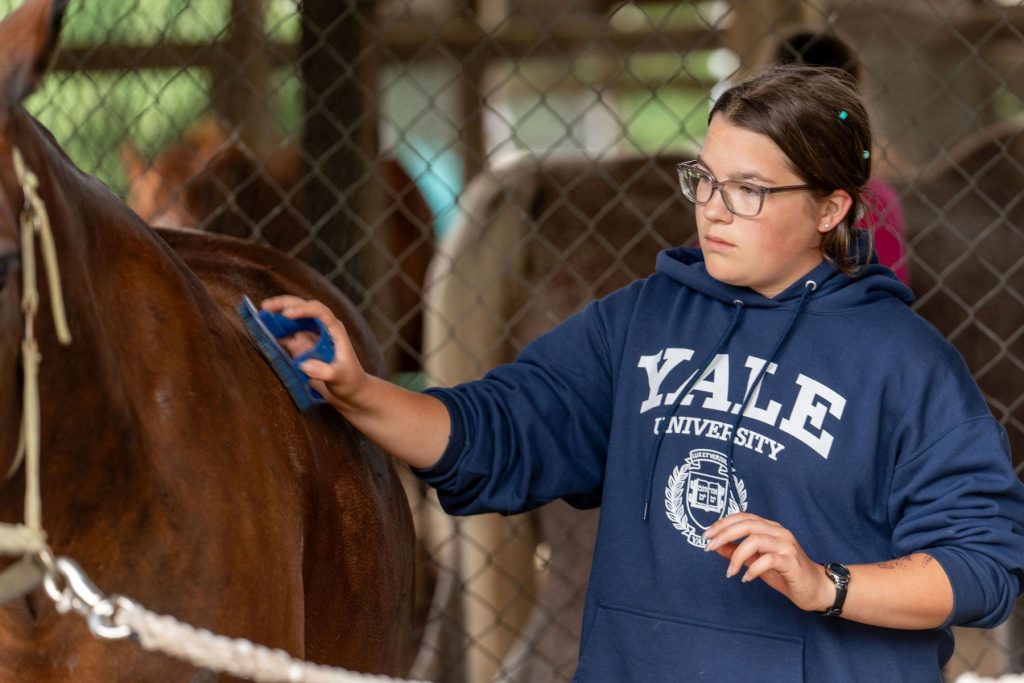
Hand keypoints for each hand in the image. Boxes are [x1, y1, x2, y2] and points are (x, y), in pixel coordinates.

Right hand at [260, 295, 367, 406]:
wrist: (348, 391)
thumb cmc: (349, 381)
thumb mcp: (340, 377)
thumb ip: (324, 371)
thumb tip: (304, 364)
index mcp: (334, 330)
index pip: (320, 312)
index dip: (303, 310)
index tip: (287, 315)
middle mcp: (321, 328)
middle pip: (303, 307)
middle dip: (284, 304)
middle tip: (265, 307)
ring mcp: (309, 336)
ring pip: (291, 319)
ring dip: (275, 316)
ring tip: (258, 317)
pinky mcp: (300, 347)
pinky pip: (284, 335)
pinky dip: (272, 332)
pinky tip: (260, 332)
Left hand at [703, 512, 832, 612]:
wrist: (817, 589)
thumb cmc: (786, 574)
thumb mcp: (757, 561)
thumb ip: (738, 552)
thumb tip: (716, 546)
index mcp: (770, 528)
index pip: (744, 517)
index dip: (723, 523)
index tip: (706, 535)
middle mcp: (779, 532)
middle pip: (747, 524)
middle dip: (724, 534)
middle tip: (709, 547)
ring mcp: (786, 545)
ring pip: (755, 540)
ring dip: (737, 555)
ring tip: (730, 571)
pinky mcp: (791, 562)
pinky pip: (768, 560)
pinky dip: (753, 569)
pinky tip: (746, 578)